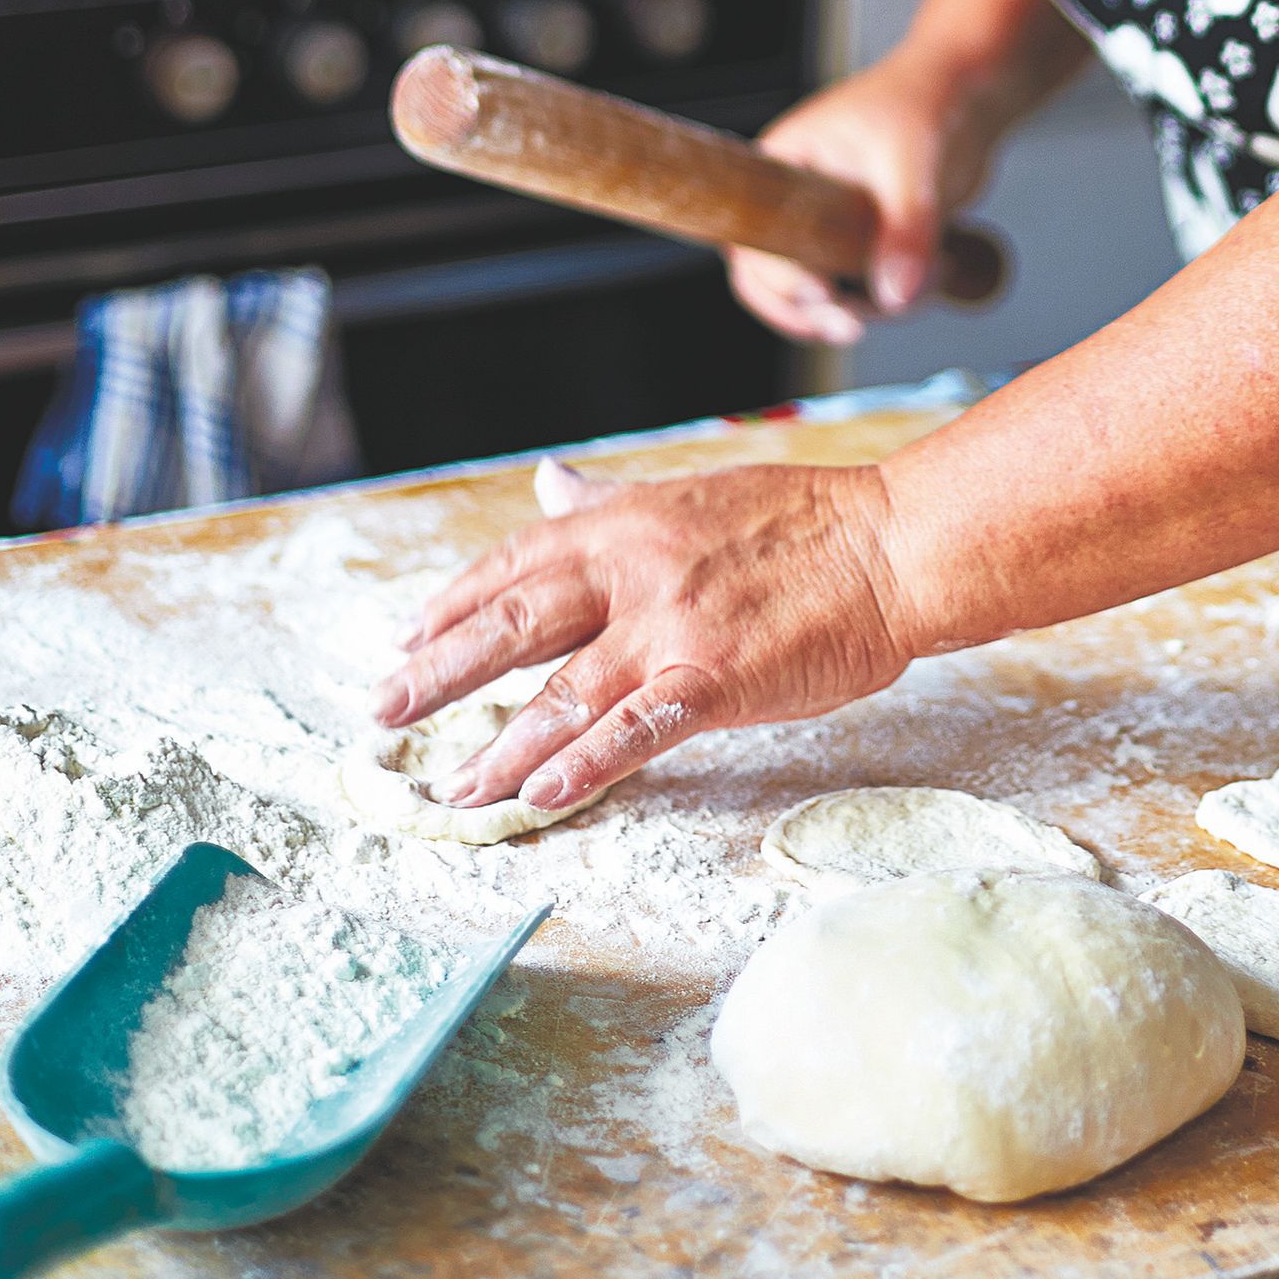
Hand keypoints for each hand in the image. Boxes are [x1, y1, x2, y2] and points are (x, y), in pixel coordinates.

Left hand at [369, 458, 917, 809]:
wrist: (892, 545)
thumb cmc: (806, 521)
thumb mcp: (693, 492)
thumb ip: (613, 501)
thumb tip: (549, 481)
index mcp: (624, 523)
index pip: (514, 566)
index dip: (452, 606)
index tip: (407, 639)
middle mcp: (632, 571)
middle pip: (511, 626)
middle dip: (441, 673)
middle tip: (386, 712)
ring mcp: (671, 628)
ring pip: (562, 693)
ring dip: (500, 747)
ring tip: (456, 789)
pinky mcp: (716, 680)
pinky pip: (635, 730)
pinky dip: (583, 765)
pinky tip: (539, 797)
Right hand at [728, 48, 1001, 343]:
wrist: (972, 97)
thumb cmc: (928, 102)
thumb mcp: (913, 164)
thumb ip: (905, 231)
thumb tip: (893, 296)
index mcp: (779, 169)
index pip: (750, 242)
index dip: (777, 279)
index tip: (822, 294)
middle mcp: (795, 205)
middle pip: (777, 285)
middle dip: (818, 312)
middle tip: (854, 326)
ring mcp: (831, 231)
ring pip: (831, 301)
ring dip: (879, 306)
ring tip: (932, 272)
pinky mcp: (866, 250)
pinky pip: (869, 297)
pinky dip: (901, 301)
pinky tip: (939, 271)